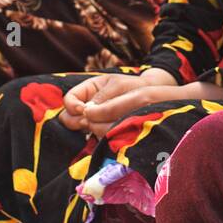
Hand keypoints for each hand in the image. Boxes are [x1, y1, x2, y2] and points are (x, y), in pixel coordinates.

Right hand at [59, 68, 183, 137]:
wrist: (154, 96)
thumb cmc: (136, 86)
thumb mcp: (119, 87)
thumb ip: (103, 98)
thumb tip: (86, 112)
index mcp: (88, 89)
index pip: (69, 99)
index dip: (72, 106)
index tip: (83, 111)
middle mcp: (88, 105)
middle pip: (69, 117)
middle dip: (77, 121)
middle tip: (90, 124)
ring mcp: (95, 119)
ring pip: (81, 128)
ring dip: (90, 128)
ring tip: (105, 126)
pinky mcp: (103, 130)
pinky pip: (94, 135)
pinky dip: (100, 135)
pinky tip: (111, 132)